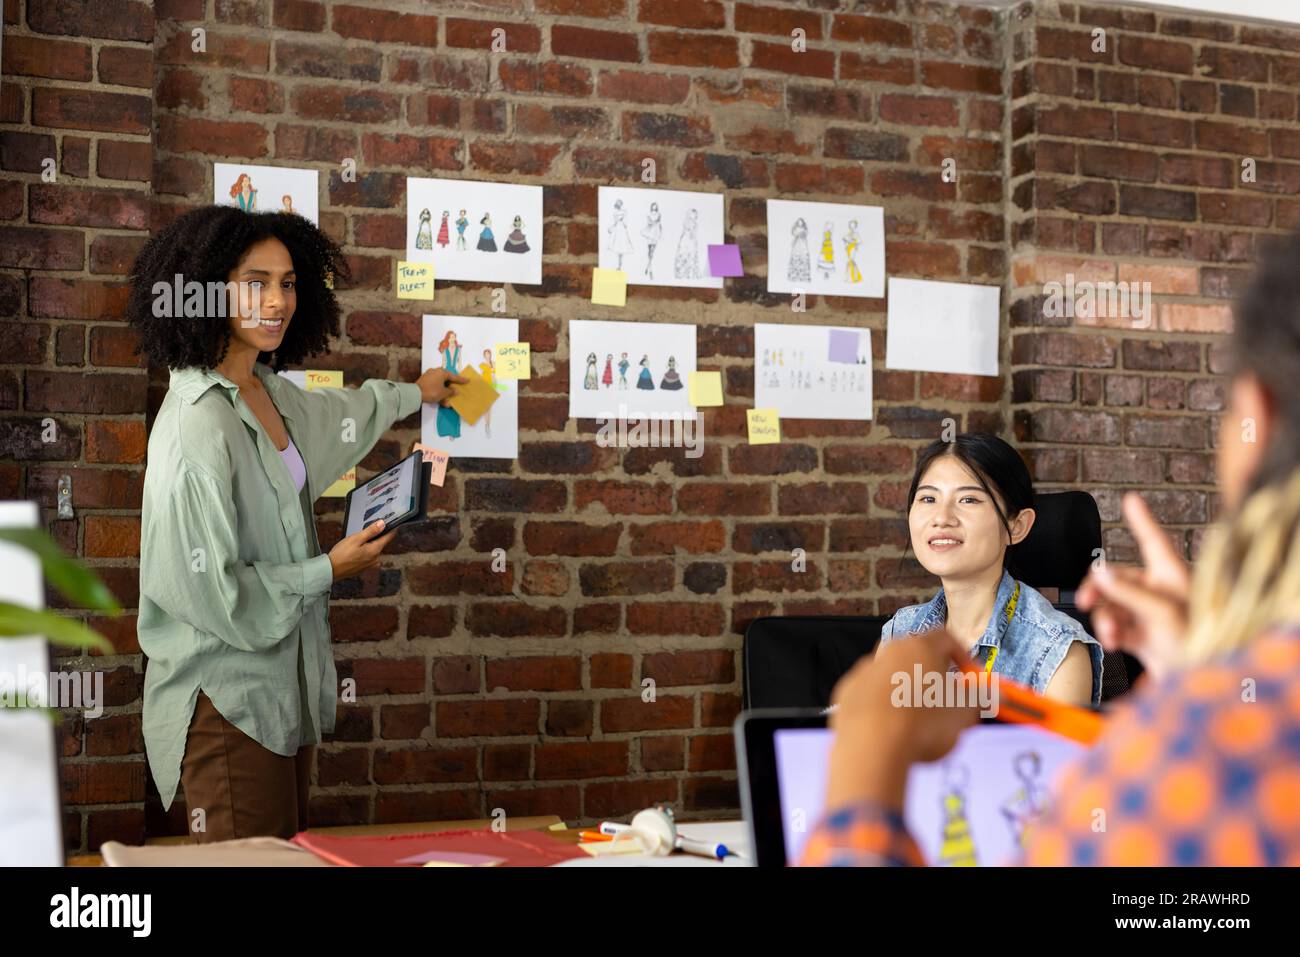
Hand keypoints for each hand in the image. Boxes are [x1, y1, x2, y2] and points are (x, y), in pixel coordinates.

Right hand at [327, 519, 396, 580]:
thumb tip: (382, 524)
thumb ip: (371, 531)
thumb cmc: (342, 554)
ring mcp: (370, 565)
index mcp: (375, 551)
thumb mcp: (356, 538)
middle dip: (373, 538)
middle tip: (361, 535)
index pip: (388, 537)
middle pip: (379, 544)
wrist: (331, 570)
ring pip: (373, 551)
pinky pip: (367, 557)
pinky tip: (353, 552)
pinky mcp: (364, 568)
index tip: (393, 524)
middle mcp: (376, 559)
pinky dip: (363, 553)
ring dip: (367, 546)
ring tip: (354, 545)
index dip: (390, 529)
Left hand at [417, 367, 467, 405]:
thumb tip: (455, 391)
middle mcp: (435, 371)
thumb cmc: (432, 391)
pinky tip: (441, 401)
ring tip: (448, 400)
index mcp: (442, 372)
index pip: (454, 376)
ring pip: (440, 384)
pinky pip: (434, 386)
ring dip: (444, 392)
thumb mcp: (444, 393)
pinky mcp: (424, 381)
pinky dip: (438, 392)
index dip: (461, 380)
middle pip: (446, 379)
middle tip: (456, 389)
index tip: (467, 380)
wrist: (415, 394)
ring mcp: (429, 376)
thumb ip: (451, 392)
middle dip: (451, 386)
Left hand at [824, 630, 978, 811]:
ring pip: (892, 674)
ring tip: (917, 719)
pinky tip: (891, 727)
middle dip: (933, 673)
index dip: (963, 656)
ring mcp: (865, 670)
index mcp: (920, 647)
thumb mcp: (964, 713)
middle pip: (916, 654)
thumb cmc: (923, 726)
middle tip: (945, 699)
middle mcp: (890, 651)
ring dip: (906, 689)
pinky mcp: (847, 692)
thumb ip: (980, 699)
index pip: (946, 637)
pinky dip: (882, 704)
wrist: (871, 748)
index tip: (970, 677)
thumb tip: (992, 695)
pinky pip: (871, 693)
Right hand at [1076, 492, 1190, 682]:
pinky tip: (1114, 643)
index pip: (1154, 541)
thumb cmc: (1196, 645)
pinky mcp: (1142, 635)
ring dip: (1105, 618)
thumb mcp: (1162, 613)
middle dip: (1100, 590)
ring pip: (1112, 604)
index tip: (1131, 499)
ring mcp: (1149, 613)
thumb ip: (1129, 592)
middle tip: (1086, 602)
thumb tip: (1099, 572)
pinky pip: (1116, 625)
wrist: (1197, 684)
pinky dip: (1111, 633)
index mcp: (1172, 577)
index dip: (1142, 519)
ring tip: (1110, 634)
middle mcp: (1160, 591)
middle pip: (1118, 578)